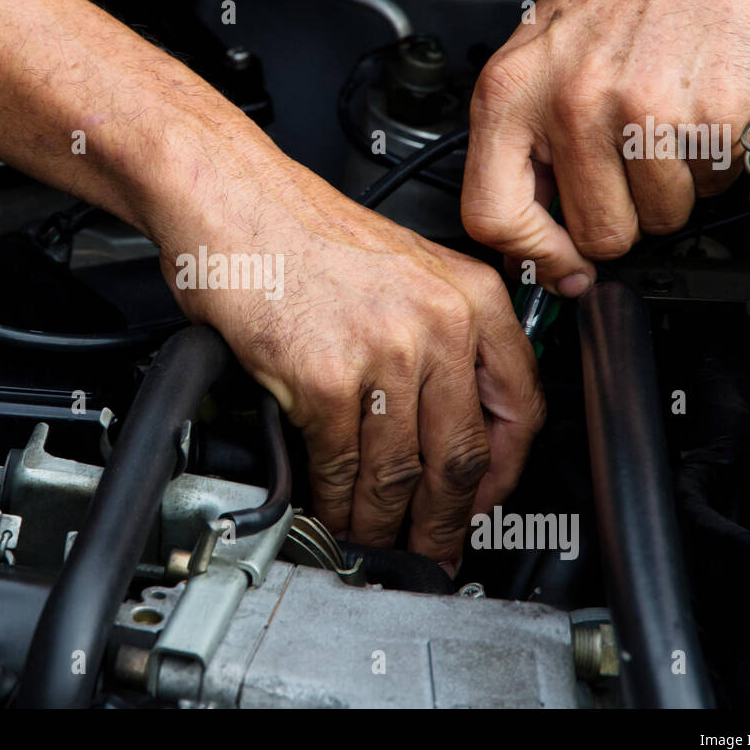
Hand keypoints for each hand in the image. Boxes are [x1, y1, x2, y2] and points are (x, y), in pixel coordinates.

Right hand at [161, 157, 543, 566]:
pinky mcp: (325, 377)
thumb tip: (446, 413)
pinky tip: (332, 512)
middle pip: (460, 454)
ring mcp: (383, 352)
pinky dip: (336, 501)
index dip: (505, 474)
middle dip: (446, 521)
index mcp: (468, 295)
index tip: (485, 502)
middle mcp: (437, 323)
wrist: (231, 197)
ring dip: (386, 525)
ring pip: (399, 472)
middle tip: (435, 551)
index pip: (518, 407)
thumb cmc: (300, 229)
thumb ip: (438, 332)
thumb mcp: (402, 265)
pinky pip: (341, 464)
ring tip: (376, 545)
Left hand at [461, 0, 749, 294]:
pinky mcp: (711, 116)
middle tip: (626, 162)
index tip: (560, 266)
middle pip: (597, 233)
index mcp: (509, 95)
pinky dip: (713, 161)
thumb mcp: (533, 61)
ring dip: (670, 186)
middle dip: (620, 215)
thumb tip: (533, 244)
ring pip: (660, 218)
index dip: (532, 257)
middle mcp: (570, 104)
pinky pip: (713, 185)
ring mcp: (642, 112)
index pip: (493, 217)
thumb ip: (522, 147)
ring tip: (661, 122)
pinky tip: (694, 108)